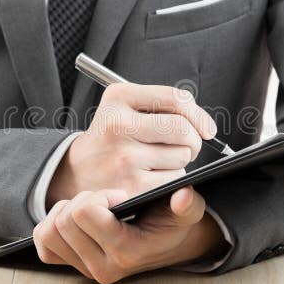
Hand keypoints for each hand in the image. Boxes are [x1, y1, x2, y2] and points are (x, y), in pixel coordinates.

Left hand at [33, 187, 226, 283]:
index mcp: (127, 252)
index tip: (119, 196)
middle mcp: (103, 267)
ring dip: (64, 211)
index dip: (99, 195)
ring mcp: (86, 270)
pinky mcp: (73, 267)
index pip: (85, 214)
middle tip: (104, 200)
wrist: (169, 245)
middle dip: (81, 200)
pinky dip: (52, 227)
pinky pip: (44, 246)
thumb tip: (183, 195)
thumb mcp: (188, 212)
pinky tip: (74, 220)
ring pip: (48, 232)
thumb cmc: (173, 223)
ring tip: (89, 207)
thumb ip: (188, 204)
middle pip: (63, 221)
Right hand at [47, 83, 217, 207]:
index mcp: (119, 97)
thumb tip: (206, 128)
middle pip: (183, 129)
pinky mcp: (132, 185)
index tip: (206, 128)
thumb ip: (165, 106)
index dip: (199, 114)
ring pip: (181, 156)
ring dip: (178, 161)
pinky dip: (170, 180)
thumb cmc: (112, 137)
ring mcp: (124, 157)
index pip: (176, 98)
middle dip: (193, 140)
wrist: (76, 171)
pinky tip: (149, 176)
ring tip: (155, 160)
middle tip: (185, 145)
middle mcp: (118, 125)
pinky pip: (173, 180)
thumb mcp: (125, 107)